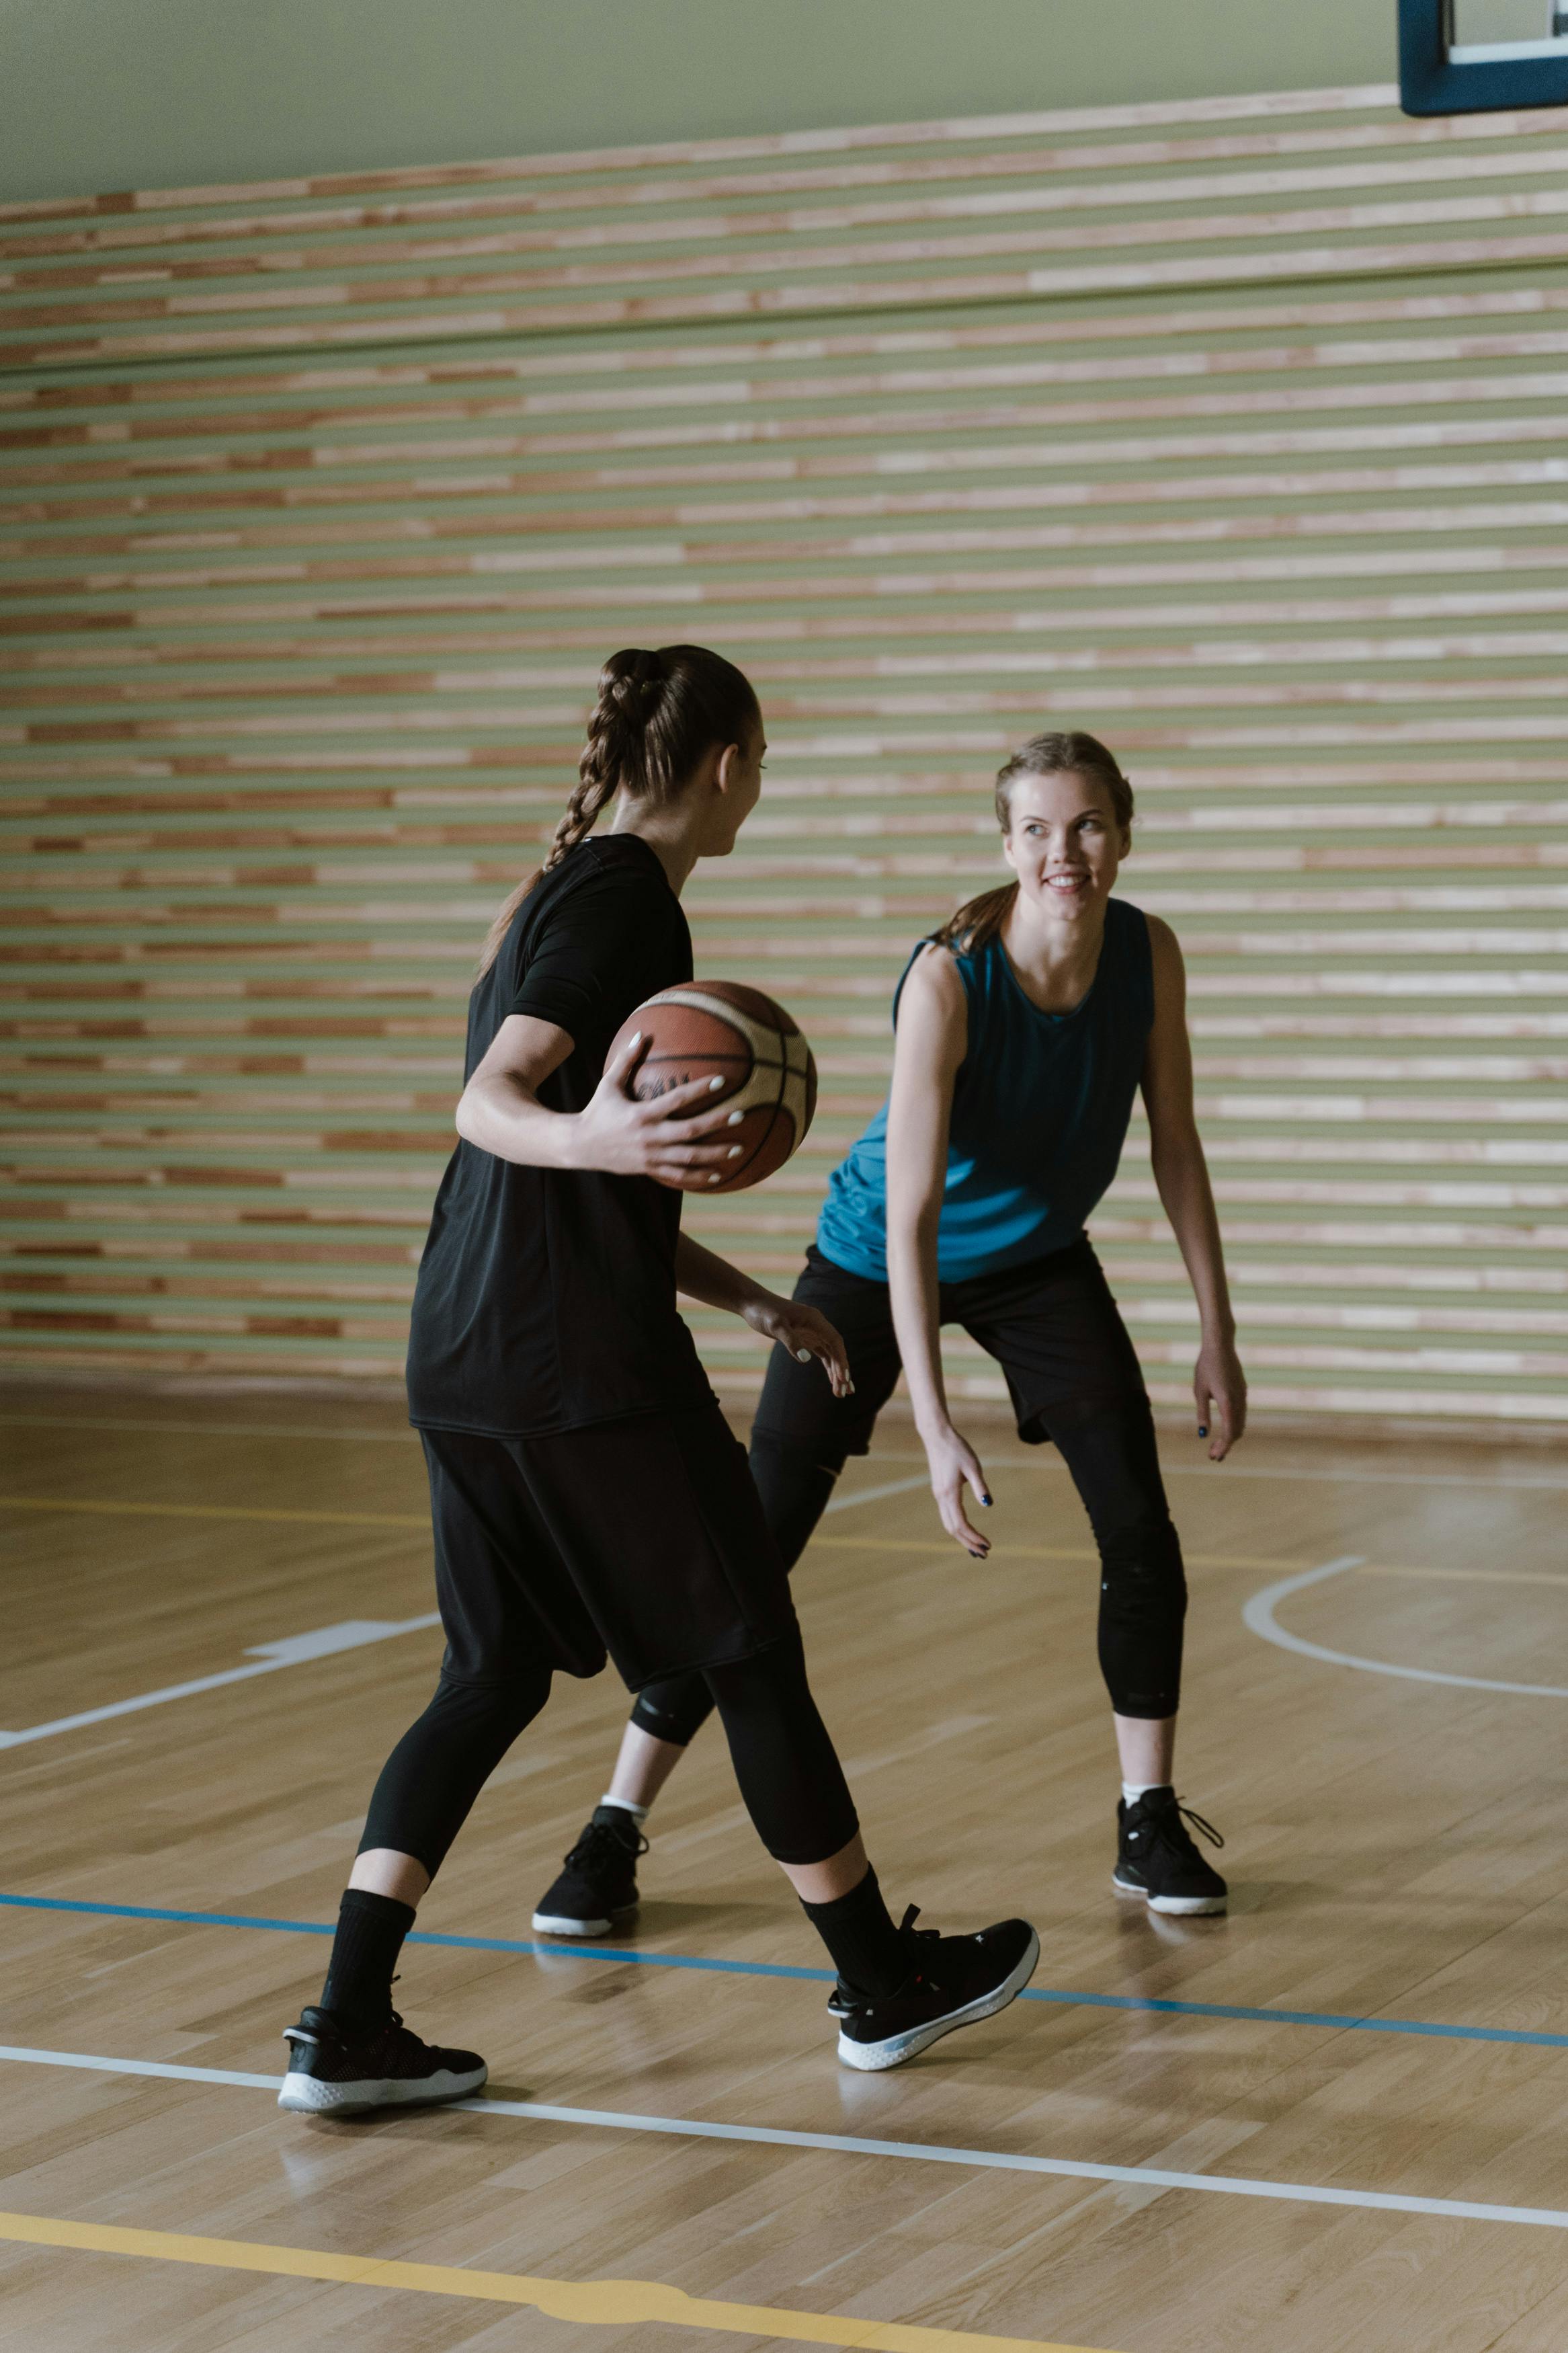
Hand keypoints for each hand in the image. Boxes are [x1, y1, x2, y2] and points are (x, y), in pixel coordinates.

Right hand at [571, 1032, 748, 1186]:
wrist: (580, 1146)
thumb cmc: (597, 1110)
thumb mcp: (608, 1083)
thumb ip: (626, 1060)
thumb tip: (643, 1033)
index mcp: (641, 1114)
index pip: (677, 1100)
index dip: (700, 1090)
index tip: (722, 1080)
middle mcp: (649, 1137)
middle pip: (690, 1131)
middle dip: (717, 1123)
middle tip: (741, 1114)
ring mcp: (650, 1156)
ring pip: (689, 1157)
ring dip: (716, 1154)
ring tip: (739, 1148)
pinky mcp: (649, 1169)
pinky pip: (678, 1176)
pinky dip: (699, 1177)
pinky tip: (719, 1175)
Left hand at [742, 1296, 853, 1398]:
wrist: (753, 1303)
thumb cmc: (763, 1312)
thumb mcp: (775, 1325)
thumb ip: (791, 1341)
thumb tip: (806, 1359)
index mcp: (815, 1320)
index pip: (834, 1341)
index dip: (841, 1360)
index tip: (844, 1378)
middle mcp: (817, 1325)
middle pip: (835, 1350)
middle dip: (841, 1370)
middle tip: (845, 1392)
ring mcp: (812, 1332)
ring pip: (830, 1354)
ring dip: (836, 1372)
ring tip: (841, 1392)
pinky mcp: (804, 1338)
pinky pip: (822, 1354)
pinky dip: (828, 1367)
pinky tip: (832, 1380)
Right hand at [920, 1420, 991, 1557]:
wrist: (937, 1436)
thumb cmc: (957, 1449)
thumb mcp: (973, 1466)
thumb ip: (980, 1487)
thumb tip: (988, 1505)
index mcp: (949, 1493)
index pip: (961, 1524)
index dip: (974, 1537)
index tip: (988, 1545)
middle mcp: (941, 1498)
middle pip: (953, 1529)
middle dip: (968, 1543)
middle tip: (984, 1554)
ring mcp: (938, 1495)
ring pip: (948, 1524)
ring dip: (962, 1537)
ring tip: (976, 1547)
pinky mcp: (940, 1491)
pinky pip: (947, 1516)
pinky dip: (957, 1527)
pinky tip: (965, 1529)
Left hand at [1194, 1336, 1246, 1460]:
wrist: (1220, 1346)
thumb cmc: (1205, 1366)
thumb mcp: (1199, 1391)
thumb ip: (1202, 1413)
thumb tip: (1203, 1434)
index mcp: (1228, 1402)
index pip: (1229, 1433)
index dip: (1223, 1447)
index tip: (1214, 1457)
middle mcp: (1239, 1401)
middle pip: (1237, 1431)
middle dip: (1226, 1445)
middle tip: (1214, 1456)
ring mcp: (1243, 1396)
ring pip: (1241, 1423)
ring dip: (1231, 1437)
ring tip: (1218, 1446)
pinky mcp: (1242, 1391)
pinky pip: (1241, 1414)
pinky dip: (1235, 1425)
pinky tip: (1226, 1429)